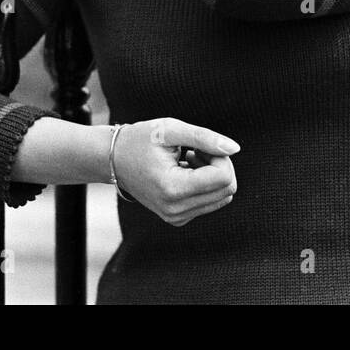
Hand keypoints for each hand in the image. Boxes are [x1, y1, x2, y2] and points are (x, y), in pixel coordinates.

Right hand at [111, 118, 238, 226]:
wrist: (114, 160)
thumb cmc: (140, 140)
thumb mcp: (171, 130)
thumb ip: (205, 138)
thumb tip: (235, 149)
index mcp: (173, 189)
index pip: (224, 178)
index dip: (220, 156)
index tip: (199, 146)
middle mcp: (176, 210)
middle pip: (227, 189)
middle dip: (218, 165)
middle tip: (195, 151)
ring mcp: (176, 217)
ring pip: (222, 197)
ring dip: (212, 175)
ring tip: (189, 160)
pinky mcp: (178, 218)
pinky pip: (210, 202)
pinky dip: (204, 184)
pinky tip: (184, 171)